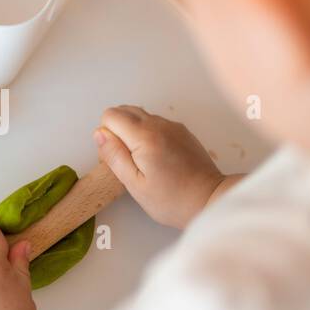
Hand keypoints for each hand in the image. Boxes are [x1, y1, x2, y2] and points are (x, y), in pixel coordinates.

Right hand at [95, 106, 230, 229]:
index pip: (111, 115)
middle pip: (124, 110)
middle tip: (126, 160)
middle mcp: (159, 124)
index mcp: (144, 136)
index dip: (106, 135)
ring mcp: (173, 126)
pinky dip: (148, 134)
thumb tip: (99, 134)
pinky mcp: (182, 131)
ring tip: (142, 161)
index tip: (115, 157)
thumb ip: (114, 156)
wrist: (209, 199)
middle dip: (116, 131)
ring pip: (140, 116)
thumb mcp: (134, 184)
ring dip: (132, 132)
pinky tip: (157, 158)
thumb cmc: (172, 199)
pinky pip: (156, 123)